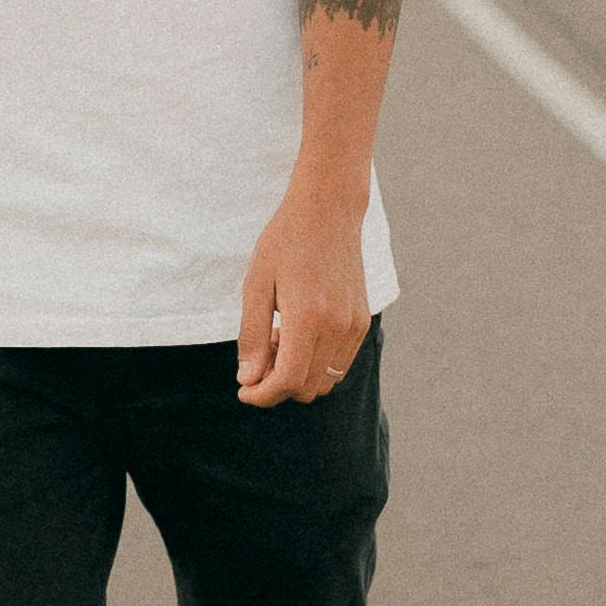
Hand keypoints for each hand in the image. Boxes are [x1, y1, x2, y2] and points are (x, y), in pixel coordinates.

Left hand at [236, 187, 369, 408]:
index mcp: (308, 318)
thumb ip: (252, 336)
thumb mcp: (256, 285)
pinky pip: (339, 363)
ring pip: (325, 381)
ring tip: (277, 340)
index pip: (288, 381)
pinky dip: (315, 363)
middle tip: (258, 357)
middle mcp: (338, 327)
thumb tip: (248, 380)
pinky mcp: (361, 321)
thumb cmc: (284, 242)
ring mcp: (354, 325)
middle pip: (307, 388)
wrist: (327, 211)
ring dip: (297, 375)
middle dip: (277, 386)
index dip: (262, 395)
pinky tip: (296, 334)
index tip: (244, 390)